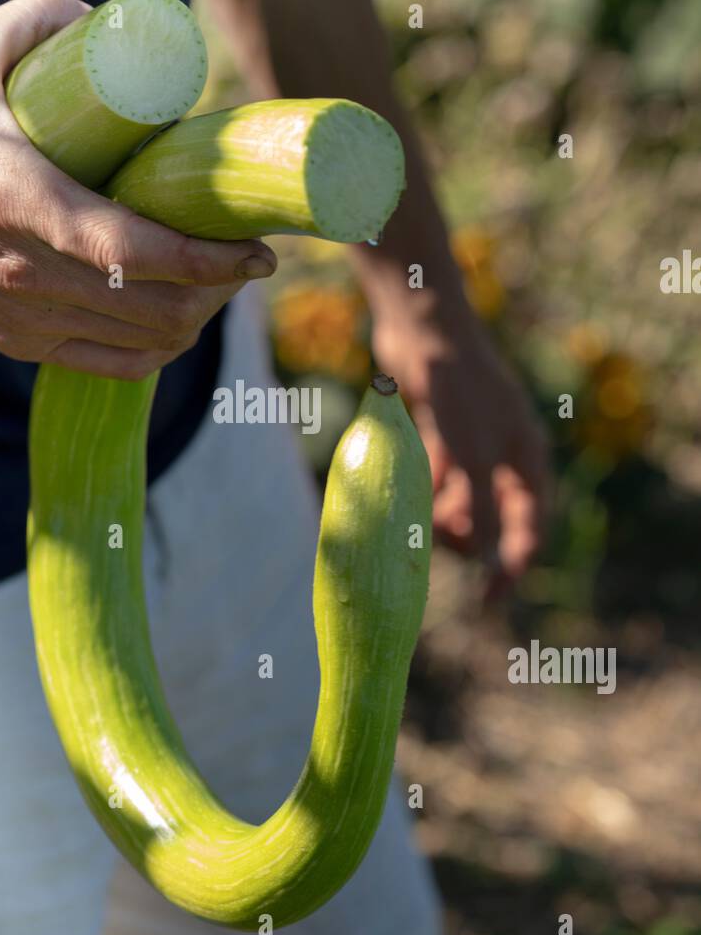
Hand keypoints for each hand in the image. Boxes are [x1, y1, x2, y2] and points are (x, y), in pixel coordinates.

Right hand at [0, 0, 276, 378]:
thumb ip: (44, 19)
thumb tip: (116, 21)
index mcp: (25, 205)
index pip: (138, 255)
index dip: (212, 260)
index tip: (259, 248)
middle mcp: (31, 276)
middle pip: (159, 312)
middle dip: (221, 290)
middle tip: (243, 256)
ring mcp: (25, 318)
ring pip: (145, 346)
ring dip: (197, 320)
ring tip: (216, 284)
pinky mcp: (17, 342)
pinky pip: (112, 367)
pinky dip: (157, 350)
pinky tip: (173, 321)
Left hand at [372, 293, 550, 590]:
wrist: (421, 331)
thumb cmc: (456, 394)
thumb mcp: (472, 460)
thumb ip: (482, 513)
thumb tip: (490, 563)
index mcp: (527, 463)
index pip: (529, 531)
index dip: (512, 569)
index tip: (488, 604)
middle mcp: (504, 459)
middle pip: (490, 523)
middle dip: (464, 538)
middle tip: (433, 535)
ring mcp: (471, 449)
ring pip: (458, 506)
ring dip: (438, 517)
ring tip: (415, 506)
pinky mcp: (438, 440)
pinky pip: (434, 485)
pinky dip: (422, 493)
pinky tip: (405, 485)